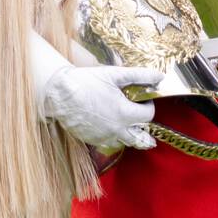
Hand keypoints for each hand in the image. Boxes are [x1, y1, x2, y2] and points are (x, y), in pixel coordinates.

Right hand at [42, 64, 165, 150]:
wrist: (58, 94)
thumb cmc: (86, 82)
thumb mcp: (115, 74)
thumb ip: (140, 76)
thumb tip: (159, 77)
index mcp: (124, 114)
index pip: (148, 116)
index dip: (148, 105)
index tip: (141, 98)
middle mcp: (116, 131)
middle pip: (141, 139)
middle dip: (145, 127)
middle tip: (140, 114)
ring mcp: (103, 138)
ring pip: (126, 142)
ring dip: (131, 133)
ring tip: (128, 120)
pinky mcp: (92, 140)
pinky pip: (110, 143)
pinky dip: (115, 136)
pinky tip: (110, 123)